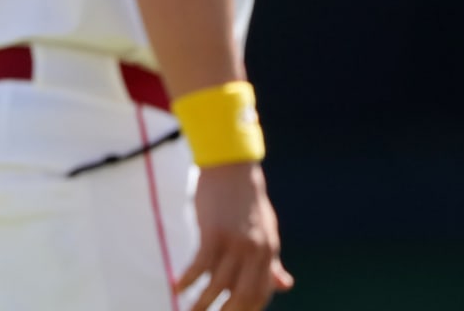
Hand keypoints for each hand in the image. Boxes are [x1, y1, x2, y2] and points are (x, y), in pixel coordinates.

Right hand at [176, 162, 292, 310]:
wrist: (232, 167)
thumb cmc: (247, 200)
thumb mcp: (266, 231)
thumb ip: (272, 260)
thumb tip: (285, 284)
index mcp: (269, 251)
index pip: (260, 293)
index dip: (246, 309)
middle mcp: (255, 251)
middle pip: (241, 295)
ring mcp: (234, 243)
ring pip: (217, 285)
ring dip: (201, 303)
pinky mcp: (213, 233)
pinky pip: (200, 265)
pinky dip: (188, 280)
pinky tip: (178, 287)